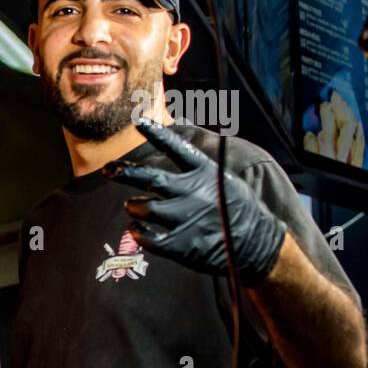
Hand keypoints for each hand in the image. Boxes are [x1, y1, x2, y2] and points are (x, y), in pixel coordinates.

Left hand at [102, 121, 285, 285]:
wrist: (259, 245)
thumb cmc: (240, 211)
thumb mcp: (227, 180)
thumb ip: (200, 168)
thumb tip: (180, 147)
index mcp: (206, 174)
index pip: (177, 149)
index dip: (157, 134)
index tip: (138, 122)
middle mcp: (194, 192)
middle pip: (150, 178)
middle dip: (125, 172)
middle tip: (108, 169)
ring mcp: (187, 218)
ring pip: (143, 207)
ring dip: (132, 205)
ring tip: (132, 205)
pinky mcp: (181, 244)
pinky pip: (146, 237)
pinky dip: (137, 232)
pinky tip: (136, 229)